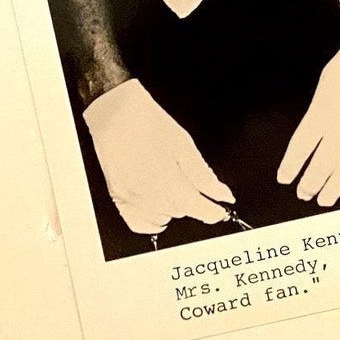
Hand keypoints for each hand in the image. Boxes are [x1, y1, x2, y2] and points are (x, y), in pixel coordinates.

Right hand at [83, 79, 233, 234]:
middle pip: (180, 212)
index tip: (222, 211)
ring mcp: (131, 199)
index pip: (195, 208)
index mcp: (168, 180)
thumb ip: (204, 175)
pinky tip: (157, 201)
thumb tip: (222, 195)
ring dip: (173, 207)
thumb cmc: (150, 124)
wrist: (117, 115)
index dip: (212, 212)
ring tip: (171, 182)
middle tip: (190, 180)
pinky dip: (152, 218)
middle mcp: (148, 195)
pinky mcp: (117, 199)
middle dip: (192, 200)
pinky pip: (139, 224)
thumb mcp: (184, 145)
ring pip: (162, 218)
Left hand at [277, 6, 339, 207]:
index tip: (285, 178)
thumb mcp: (326, 82)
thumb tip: (315, 136)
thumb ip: (318, 113)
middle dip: (309, 184)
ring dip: (332, 189)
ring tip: (324, 199)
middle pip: (319, 168)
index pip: (299, 151)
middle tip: (304, 193)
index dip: (291, 168)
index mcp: (321, 114)